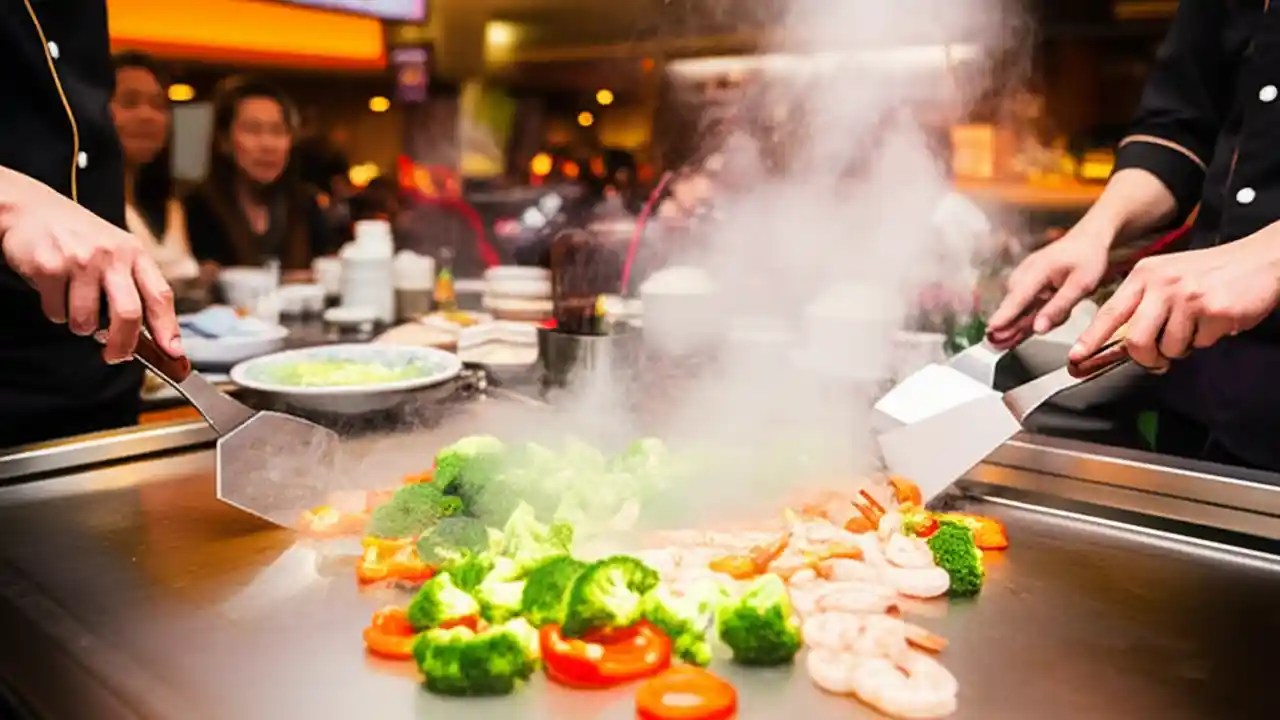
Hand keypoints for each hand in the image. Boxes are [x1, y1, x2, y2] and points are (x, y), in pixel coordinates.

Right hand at [0, 182, 182, 362]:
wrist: (30, 208)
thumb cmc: (79, 237)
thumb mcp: (116, 252)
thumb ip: (134, 286)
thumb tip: (153, 336)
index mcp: (135, 253)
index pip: (160, 296)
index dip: (168, 328)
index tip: (172, 353)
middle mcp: (112, 255)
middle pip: (128, 314)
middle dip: (123, 344)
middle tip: (115, 356)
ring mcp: (80, 261)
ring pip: (86, 320)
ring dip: (80, 326)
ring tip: (75, 306)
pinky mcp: (49, 267)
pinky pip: (57, 312)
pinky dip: (56, 312)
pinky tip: (55, 291)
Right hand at [988, 223, 1113, 342]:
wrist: (1088, 238)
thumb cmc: (1087, 257)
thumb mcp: (1081, 284)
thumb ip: (1059, 307)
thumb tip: (1039, 329)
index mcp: (1038, 270)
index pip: (1018, 297)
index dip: (1005, 315)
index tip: (993, 327)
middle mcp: (1026, 273)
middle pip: (1013, 304)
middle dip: (1005, 325)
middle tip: (994, 344)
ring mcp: (1025, 278)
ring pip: (1016, 306)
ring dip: (1011, 324)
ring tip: (1000, 343)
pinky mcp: (1028, 284)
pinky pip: (1022, 304)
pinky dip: (1019, 318)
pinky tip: (1014, 333)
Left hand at [1069, 232, 1279, 369]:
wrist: (1261, 258)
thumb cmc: (1211, 272)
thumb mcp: (1168, 277)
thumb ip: (1144, 305)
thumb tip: (1121, 343)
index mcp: (1144, 274)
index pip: (1109, 312)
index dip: (1091, 339)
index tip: (1076, 357)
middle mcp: (1162, 283)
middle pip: (1137, 341)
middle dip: (1147, 358)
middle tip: (1159, 359)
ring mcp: (1188, 296)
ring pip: (1170, 347)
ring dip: (1184, 346)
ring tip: (1196, 325)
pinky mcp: (1214, 310)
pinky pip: (1201, 343)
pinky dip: (1208, 338)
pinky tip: (1216, 319)